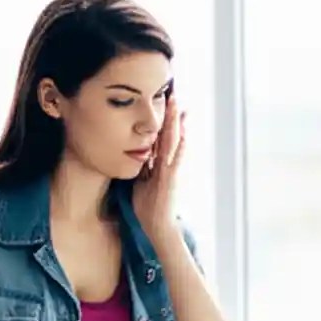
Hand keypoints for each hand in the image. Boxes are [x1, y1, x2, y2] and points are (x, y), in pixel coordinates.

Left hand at [132, 94, 184, 237]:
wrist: (157, 226)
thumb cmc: (147, 207)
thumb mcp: (140, 181)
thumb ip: (142, 167)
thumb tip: (137, 154)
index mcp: (160, 163)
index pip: (162, 136)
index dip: (163, 120)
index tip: (165, 102)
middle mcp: (169, 164)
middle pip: (171, 134)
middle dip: (172, 115)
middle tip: (175, 94)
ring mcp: (172, 171)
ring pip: (175, 142)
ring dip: (177, 125)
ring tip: (180, 107)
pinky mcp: (172, 180)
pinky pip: (176, 160)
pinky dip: (180, 147)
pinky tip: (183, 134)